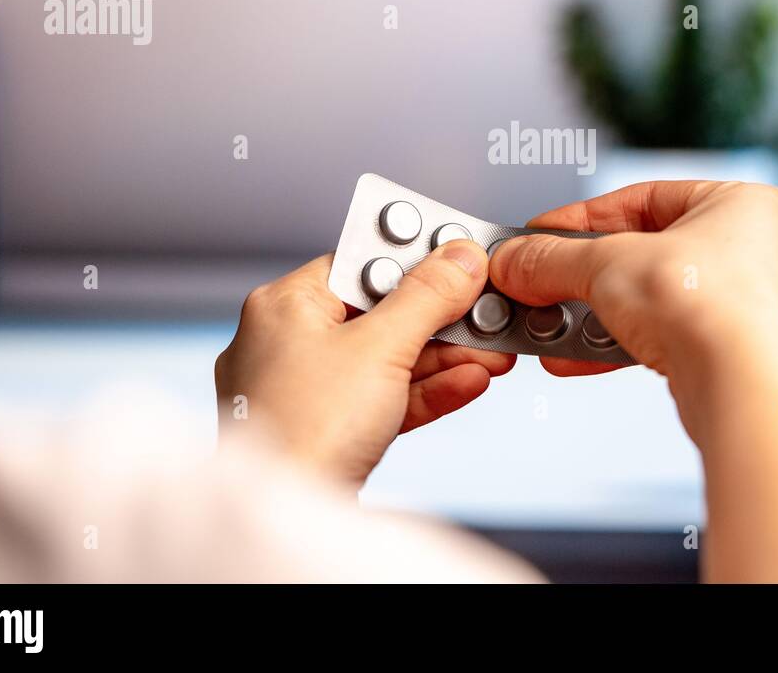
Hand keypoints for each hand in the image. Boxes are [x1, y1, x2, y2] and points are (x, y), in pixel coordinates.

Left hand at [215, 242, 513, 488]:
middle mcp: (286, 344)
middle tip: (486, 313)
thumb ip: (428, 297)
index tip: (459, 261)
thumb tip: (459, 257)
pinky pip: (384, 399)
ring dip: (446, 358)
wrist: (288, 519)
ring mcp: (305, 392)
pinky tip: (470, 382)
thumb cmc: (303, 430)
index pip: (358, 263)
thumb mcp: (381, 347)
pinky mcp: (326, 432)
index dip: (413, 261)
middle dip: (442, 320)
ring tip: (493, 353)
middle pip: (380, 314)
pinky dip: (427, 391)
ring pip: (387, 361)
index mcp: (283, 306)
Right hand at [489, 181, 777, 437]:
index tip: (544, 236)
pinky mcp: (742, 358)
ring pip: (659, 301)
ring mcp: (757, 310)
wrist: (744, 392)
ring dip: (600, 315)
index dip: (584, 218)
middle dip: (587, 275)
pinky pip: (673, 340)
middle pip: (648, 253)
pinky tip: (580, 357)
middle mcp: (761, 252)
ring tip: (556, 325)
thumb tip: (516, 261)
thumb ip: (552, 260)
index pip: (645, 199)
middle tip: (544, 283)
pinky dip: (625, 345)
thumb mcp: (606, 265)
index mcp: (744, 205)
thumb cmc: (713, 309)